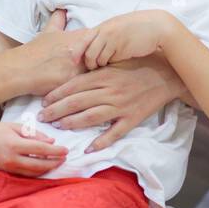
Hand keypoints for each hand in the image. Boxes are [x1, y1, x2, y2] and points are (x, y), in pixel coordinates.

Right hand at [0, 117, 67, 177]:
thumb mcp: (17, 126)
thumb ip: (34, 134)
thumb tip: (52, 142)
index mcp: (14, 144)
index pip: (40, 150)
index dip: (55, 151)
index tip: (66, 150)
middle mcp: (11, 159)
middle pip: (39, 165)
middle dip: (54, 162)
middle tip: (64, 158)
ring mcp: (9, 168)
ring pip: (33, 173)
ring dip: (47, 169)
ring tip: (57, 162)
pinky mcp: (8, 172)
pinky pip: (26, 175)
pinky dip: (37, 172)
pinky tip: (45, 166)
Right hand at [13, 8, 96, 95]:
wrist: (21, 69)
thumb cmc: (35, 51)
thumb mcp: (48, 32)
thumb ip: (58, 20)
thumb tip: (62, 10)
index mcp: (77, 38)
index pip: (98, 40)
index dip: (97, 46)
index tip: (93, 51)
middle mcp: (80, 52)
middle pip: (100, 57)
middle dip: (98, 61)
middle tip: (92, 65)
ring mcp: (77, 68)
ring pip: (95, 72)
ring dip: (93, 74)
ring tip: (86, 76)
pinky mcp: (72, 83)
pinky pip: (85, 85)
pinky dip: (85, 85)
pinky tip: (81, 86)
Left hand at [38, 51, 183, 152]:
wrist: (167, 74)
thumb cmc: (140, 63)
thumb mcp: (116, 59)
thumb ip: (96, 64)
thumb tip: (74, 64)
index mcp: (104, 74)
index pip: (74, 86)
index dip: (56, 94)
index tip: (43, 101)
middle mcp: (110, 91)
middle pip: (77, 102)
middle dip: (56, 110)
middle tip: (42, 118)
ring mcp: (121, 106)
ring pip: (91, 117)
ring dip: (72, 123)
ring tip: (58, 127)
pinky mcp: (132, 118)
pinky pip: (114, 133)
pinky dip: (101, 142)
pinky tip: (88, 148)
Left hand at [82, 10, 169, 69]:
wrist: (157, 26)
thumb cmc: (136, 28)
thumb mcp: (117, 28)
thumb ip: (104, 35)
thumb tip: (91, 48)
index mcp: (103, 26)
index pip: (84, 39)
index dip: (77, 51)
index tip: (73, 60)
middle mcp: (106, 32)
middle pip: (88, 51)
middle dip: (88, 62)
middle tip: (91, 68)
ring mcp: (114, 40)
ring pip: (98, 58)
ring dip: (98, 65)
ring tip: (103, 68)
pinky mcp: (122, 49)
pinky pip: (110, 60)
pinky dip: (109, 65)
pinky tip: (113, 66)